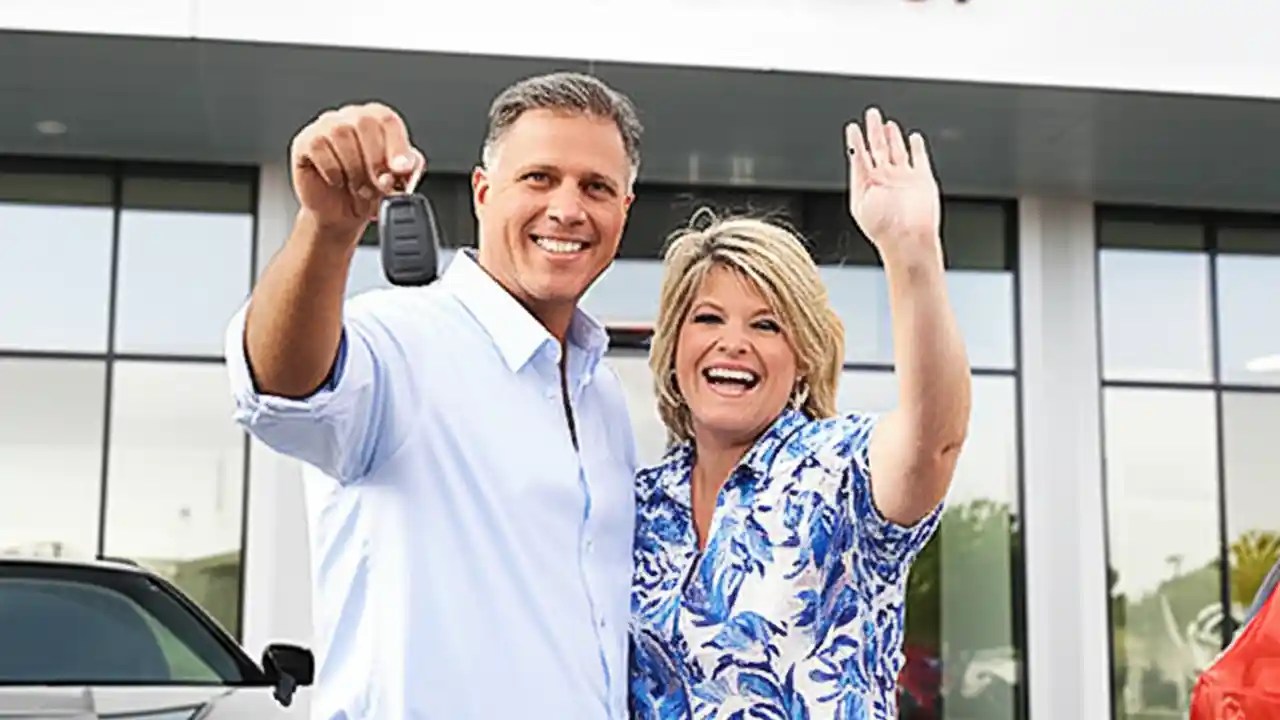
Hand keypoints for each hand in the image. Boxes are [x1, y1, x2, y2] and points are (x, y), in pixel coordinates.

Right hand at [289, 102, 425, 238]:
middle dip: (374, 160)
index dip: (396, 145)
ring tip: (359, 187)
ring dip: (354, 169)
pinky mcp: (305, 141)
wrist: (340, 214)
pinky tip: (338, 181)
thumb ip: (408, 169)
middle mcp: (351, 117)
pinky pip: (319, 147)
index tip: (401, 169)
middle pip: (365, 123)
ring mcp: (326, 126)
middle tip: (378, 185)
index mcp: (378, 120)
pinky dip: (333, 170)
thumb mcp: (398, 182)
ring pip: (341, 134)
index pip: (388, 119)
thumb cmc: (369, 191)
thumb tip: (407, 165)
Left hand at [845, 107, 941, 257]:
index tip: (853, 127)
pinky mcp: (922, 180)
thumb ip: (859, 174)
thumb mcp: (860, 198)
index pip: (860, 156)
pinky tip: (913, 138)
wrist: (908, 240)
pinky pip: (919, 158)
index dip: (856, 140)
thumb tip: (855, 153)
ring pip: (897, 150)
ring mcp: (903, 179)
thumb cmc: (883, 227)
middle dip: (874, 131)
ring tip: (887, 123)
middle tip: (871, 114)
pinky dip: (916, 147)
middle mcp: (885, 180)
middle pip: (878, 148)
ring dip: (892, 136)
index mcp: (867, 184)